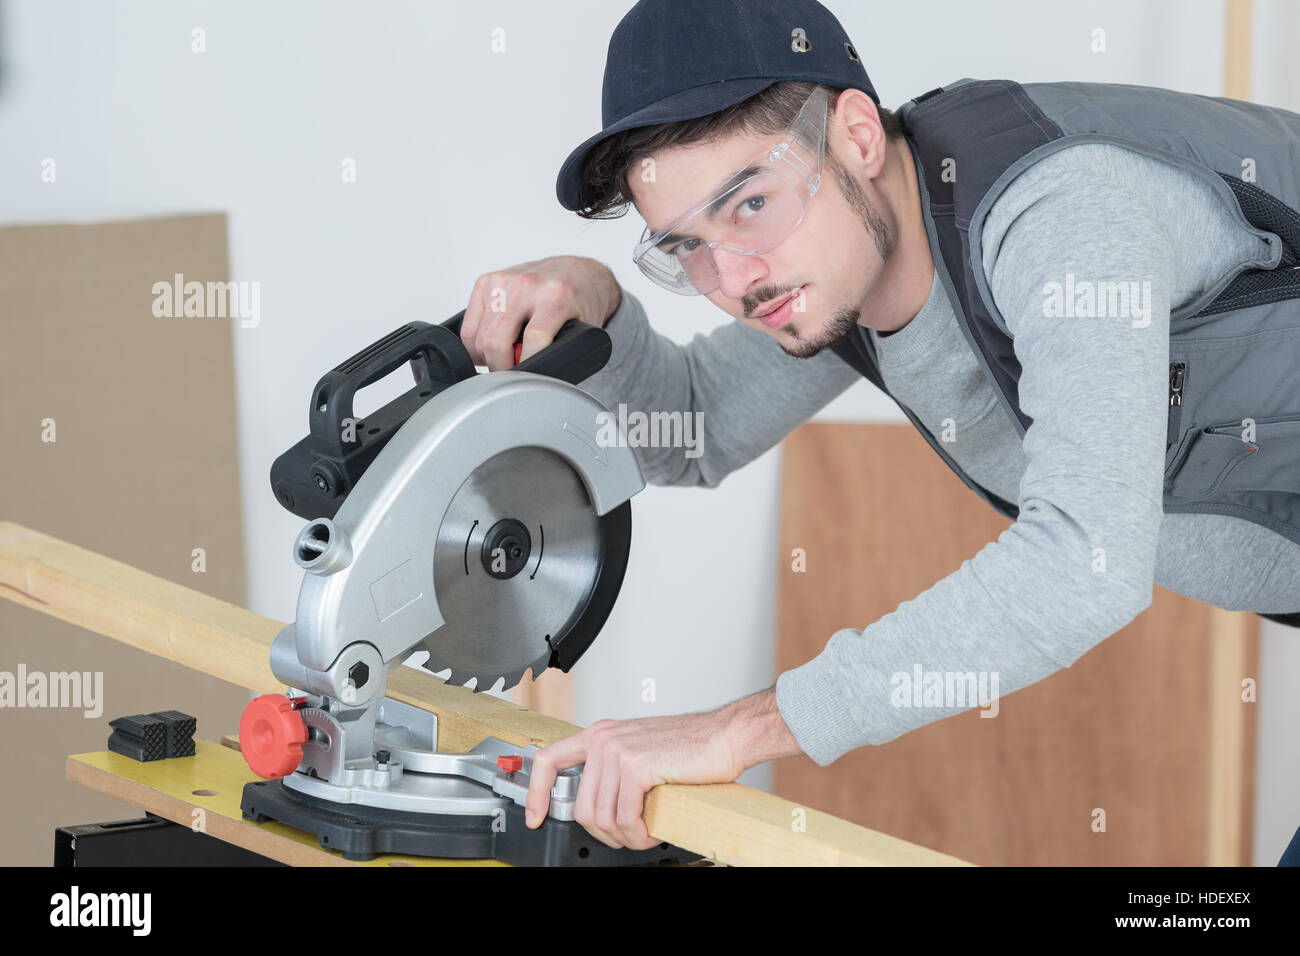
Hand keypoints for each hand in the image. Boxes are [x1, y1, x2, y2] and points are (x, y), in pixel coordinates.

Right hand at [460, 256, 621, 369]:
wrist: (575, 271)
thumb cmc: (579, 299)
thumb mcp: (584, 329)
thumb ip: (561, 352)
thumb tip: (536, 378)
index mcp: (556, 296)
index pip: (533, 339)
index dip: (527, 367)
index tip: (527, 378)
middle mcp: (527, 285)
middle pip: (495, 341)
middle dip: (501, 368)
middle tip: (511, 375)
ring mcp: (503, 281)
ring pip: (476, 337)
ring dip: (486, 357)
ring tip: (504, 358)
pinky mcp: (486, 282)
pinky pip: (467, 326)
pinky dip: (475, 344)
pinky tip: (493, 344)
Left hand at [524, 711, 743, 850]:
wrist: (724, 737)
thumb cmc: (690, 748)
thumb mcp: (640, 751)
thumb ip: (613, 771)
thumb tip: (597, 807)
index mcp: (601, 734)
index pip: (549, 759)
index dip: (536, 793)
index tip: (536, 817)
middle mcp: (604, 739)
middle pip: (581, 807)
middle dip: (604, 833)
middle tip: (627, 837)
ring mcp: (619, 751)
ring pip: (602, 817)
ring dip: (625, 837)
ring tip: (645, 833)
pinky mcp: (637, 766)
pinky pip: (625, 818)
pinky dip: (639, 834)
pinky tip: (652, 830)